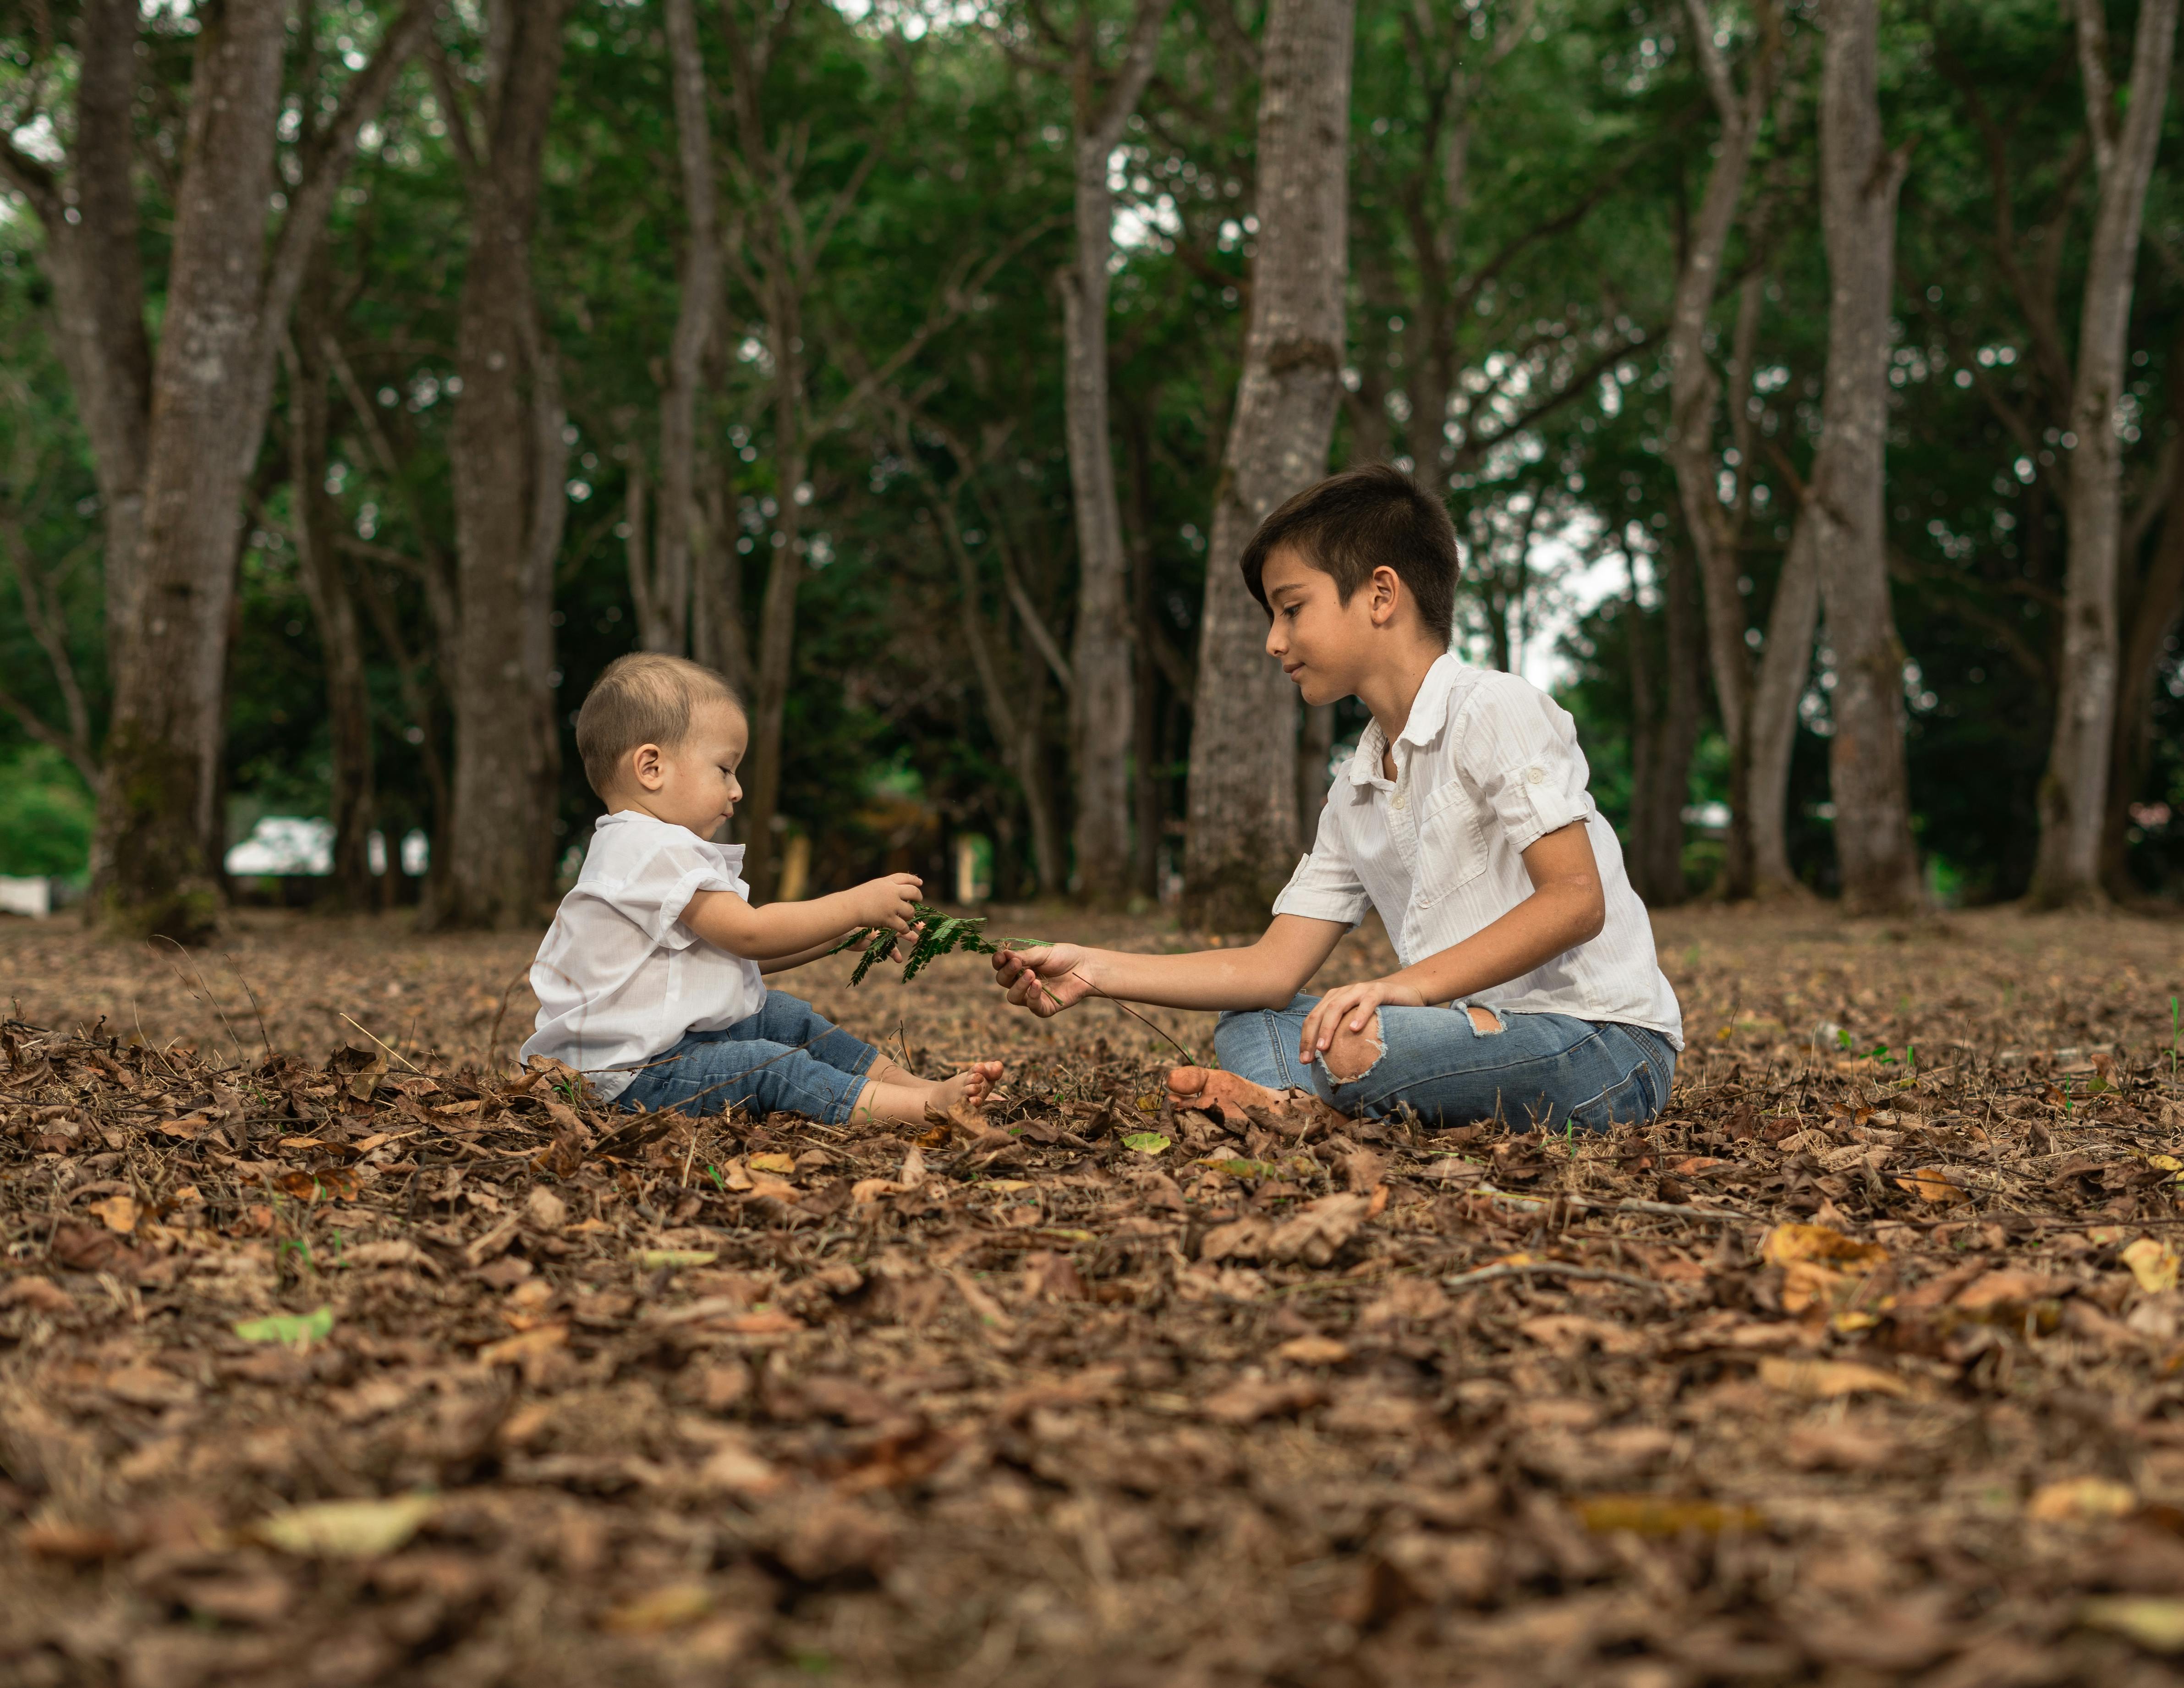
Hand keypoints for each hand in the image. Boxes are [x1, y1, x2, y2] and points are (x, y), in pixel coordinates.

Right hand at [849, 873, 921, 933]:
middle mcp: (892, 892)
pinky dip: (904, 929)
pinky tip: (903, 929)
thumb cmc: (857, 897)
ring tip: (906, 917)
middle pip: (914, 892)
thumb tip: (899, 889)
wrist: (849, 906)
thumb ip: (886, 887)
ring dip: (910, 915)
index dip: (914, 880)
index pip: (905, 877)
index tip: (920, 883)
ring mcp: (891, 905)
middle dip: (918, 897)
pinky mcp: (888, 918)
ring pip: (910, 911)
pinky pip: (903, 926)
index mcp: (887, 882)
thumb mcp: (873, 886)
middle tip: (918, 901)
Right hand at [991, 943, 1092, 1016]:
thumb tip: (1004, 955)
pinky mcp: (1045, 1007)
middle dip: (1007, 972)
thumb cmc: (1065, 957)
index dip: (998, 962)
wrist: (1087, 967)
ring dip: (1019, 985)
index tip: (1001, 957)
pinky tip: (1037, 985)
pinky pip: (1032, 1006)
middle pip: (1003, 981)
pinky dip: (1032, 996)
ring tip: (1031, 974)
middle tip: (1017, 964)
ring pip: (1013, 997)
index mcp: (1020, 967)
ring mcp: (1032, 996)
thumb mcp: (1043, 952)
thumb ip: (1025, 956)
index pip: (1001, 967)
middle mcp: (1023, 982)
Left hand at [1298, 977, 1424, 1064]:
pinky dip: (1359, 1015)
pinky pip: (1367, 1002)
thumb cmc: (1380, 1012)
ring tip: (1323, 1047)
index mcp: (1334, 1000)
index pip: (1313, 1018)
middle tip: (1308, 1059)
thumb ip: (1343, 1034)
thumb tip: (1328, 1061)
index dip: (1305, 1038)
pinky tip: (1354, 1029)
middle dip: (1311, 1036)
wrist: (1407, 992)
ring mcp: (1360, 989)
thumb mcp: (1357, 1022)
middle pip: (1320, 1013)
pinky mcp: (1379, 990)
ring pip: (1337, 1006)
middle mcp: (1344, 993)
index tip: (1303, 1060)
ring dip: (1328, 1027)